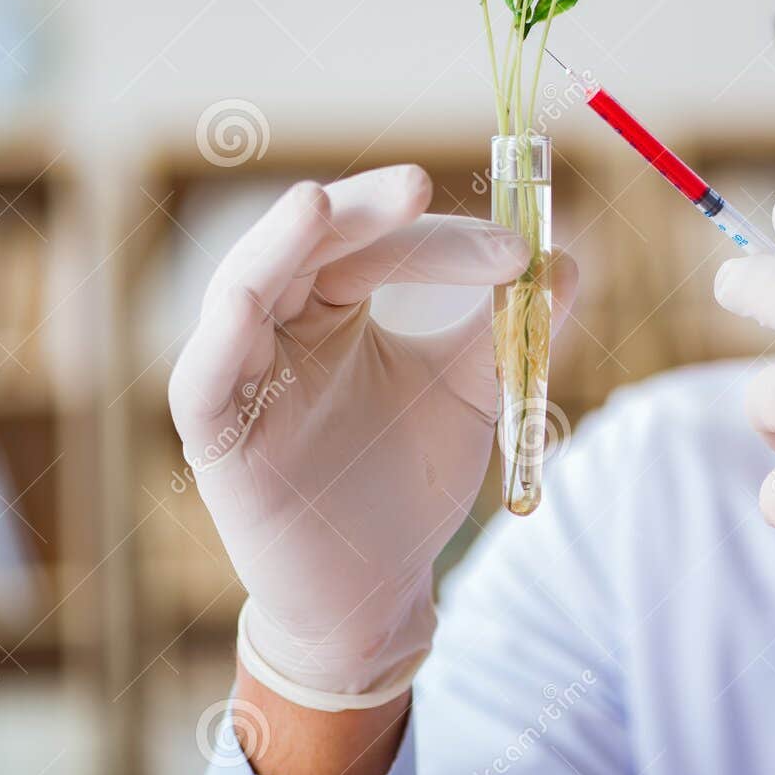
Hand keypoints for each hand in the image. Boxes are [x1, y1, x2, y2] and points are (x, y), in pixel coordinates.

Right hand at [169, 165, 576, 708]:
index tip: (517, 249)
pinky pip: (206, 376)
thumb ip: (510, 332)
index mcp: (332, 306)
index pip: (375, 244)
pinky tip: (249, 300)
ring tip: (317, 203)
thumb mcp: (471, 394)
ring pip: (244, 287)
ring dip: (277, 244)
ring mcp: (240, 377)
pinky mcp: (213, 436)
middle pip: (306, 245)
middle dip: (358, 212)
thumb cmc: (409, 484)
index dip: (440, 238)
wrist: (378, 588)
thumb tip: (569, 264)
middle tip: (414, 185)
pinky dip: (225, 334)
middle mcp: (280, 327)